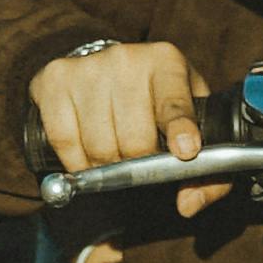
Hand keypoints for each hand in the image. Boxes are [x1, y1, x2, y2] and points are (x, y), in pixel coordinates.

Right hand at [31, 40, 201, 177]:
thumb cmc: (154, 100)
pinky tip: (87, 156)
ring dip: (107, 166)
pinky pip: (64, 140)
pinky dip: (76, 162)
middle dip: (138, 164)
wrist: (104, 66)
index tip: (185, 151)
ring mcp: (89, 67)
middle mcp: (127, 59)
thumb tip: (188, 204)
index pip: (174, 103)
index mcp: (168, 63)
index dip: (180, 129)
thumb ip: (206, 170)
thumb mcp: (191, 119)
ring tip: (114, 156)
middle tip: (137, 162)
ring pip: (99, 146)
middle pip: (134, 139)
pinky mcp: (56, 79)